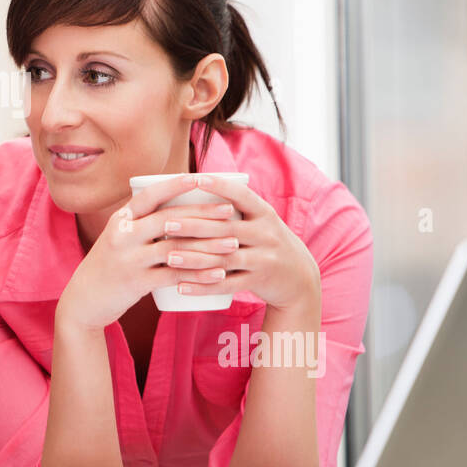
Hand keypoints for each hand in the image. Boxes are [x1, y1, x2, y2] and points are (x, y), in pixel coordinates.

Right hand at [56, 174, 244, 330]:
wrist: (84, 300)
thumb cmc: (110, 266)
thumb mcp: (119, 239)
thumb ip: (143, 225)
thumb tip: (182, 211)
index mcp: (121, 220)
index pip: (150, 195)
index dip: (175, 185)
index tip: (200, 178)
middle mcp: (123, 235)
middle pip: (169, 219)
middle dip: (203, 214)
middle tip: (229, 211)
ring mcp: (128, 259)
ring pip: (175, 248)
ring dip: (208, 245)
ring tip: (232, 243)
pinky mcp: (135, 283)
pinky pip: (174, 275)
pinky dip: (198, 274)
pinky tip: (217, 273)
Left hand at [174, 174, 320, 312]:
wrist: (300, 278)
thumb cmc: (267, 242)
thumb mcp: (261, 221)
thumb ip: (235, 208)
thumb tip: (193, 186)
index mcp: (265, 214)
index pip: (241, 196)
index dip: (219, 186)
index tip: (194, 179)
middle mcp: (266, 234)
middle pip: (226, 228)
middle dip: (194, 225)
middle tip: (166, 223)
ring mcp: (264, 259)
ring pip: (224, 258)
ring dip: (194, 258)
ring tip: (169, 257)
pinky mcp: (258, 282)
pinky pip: (227, 285)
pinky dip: (203, 286)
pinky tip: (181, 286)